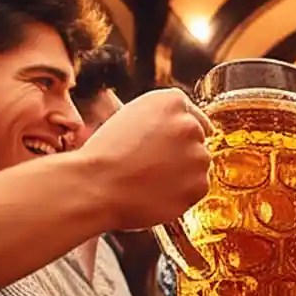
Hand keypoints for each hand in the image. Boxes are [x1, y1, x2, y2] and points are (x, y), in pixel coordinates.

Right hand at [80, 88, 212, 230]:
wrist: (96, 187)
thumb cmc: (104, 154)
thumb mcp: (128, 117)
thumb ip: (158, 117)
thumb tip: (177, 127)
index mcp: (171, 101)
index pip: (190, 114)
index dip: (177, 131)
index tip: (168, 142)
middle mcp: (190, 125)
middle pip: (197, 139)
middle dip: (181, 151)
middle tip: (152, 165)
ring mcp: (198, 156)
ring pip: (198, 165)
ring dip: (183, 173)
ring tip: (150, 180)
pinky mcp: (199, 185)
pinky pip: (196, 189)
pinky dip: (182, 194)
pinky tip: (156, 193)